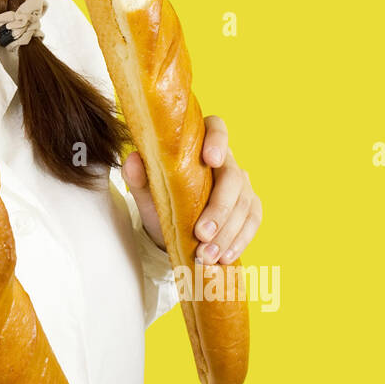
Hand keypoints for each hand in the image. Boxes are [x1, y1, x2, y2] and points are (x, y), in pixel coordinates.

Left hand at [122, 114, 262, 263]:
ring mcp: (241, 183)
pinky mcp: (250, 206)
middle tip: (201, 234)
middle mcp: (225, 160)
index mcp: (200, 144)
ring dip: (227, 232)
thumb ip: (138, 176)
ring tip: (207, 255)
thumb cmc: (159, 200)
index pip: (216, 127)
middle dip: (219, 208)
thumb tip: (132, 160)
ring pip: (244, 203)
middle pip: (233, 176)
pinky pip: (253, 220)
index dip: (217, 140)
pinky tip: (225, 256)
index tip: (210, 160)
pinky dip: (240, 240)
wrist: (171, 227)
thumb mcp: (145, 191)